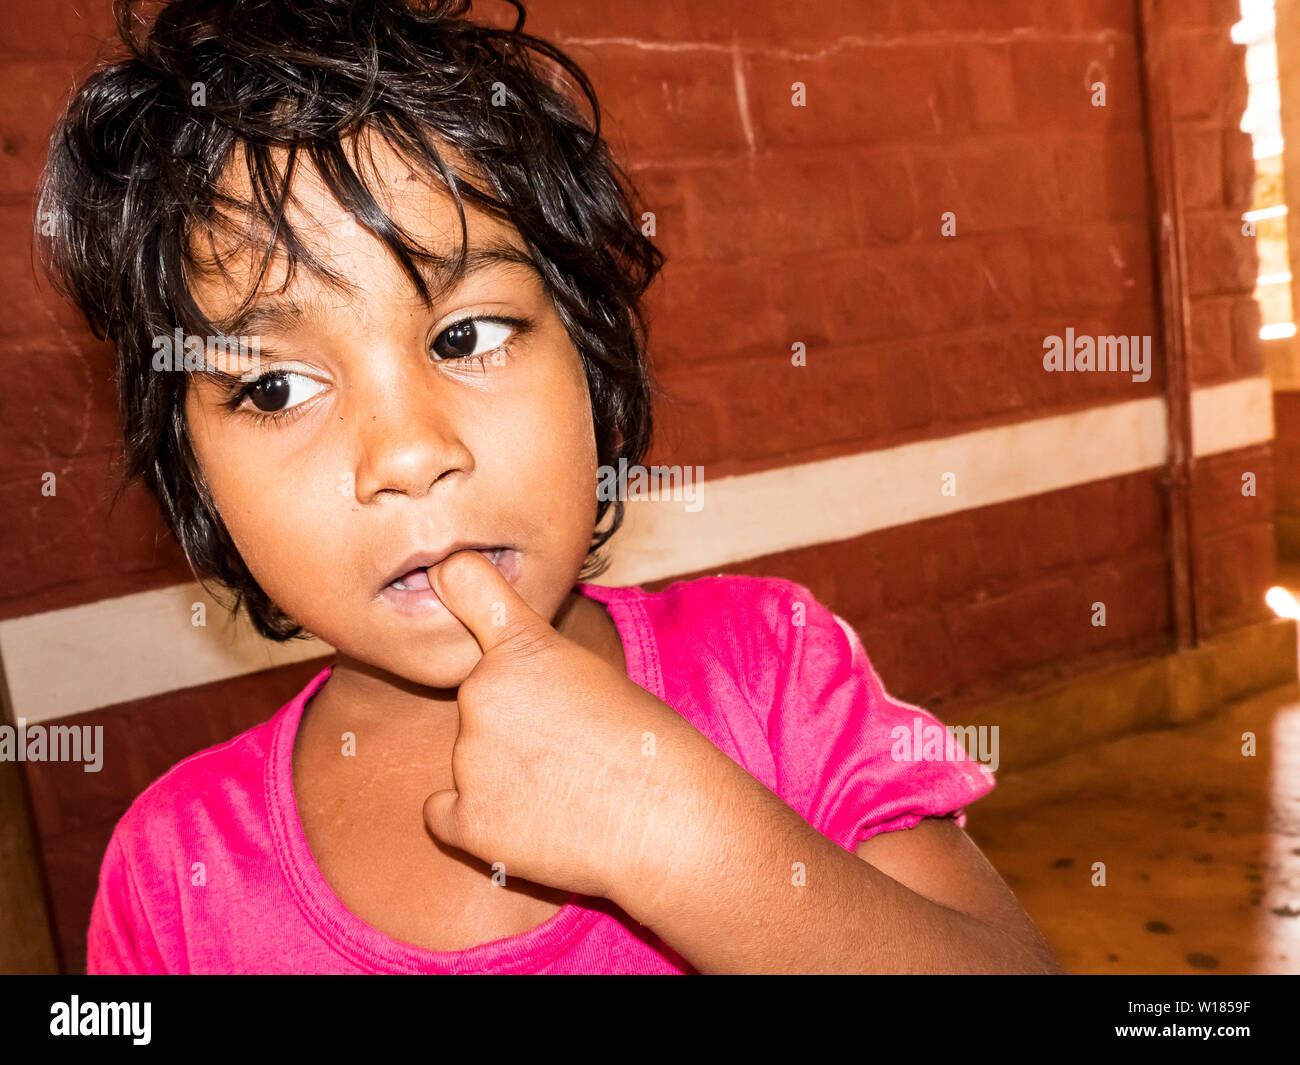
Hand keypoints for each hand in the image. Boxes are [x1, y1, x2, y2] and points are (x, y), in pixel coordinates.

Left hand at [421, 550, 734, 907]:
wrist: (672, 820)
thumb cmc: (653, 749)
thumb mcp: (600, 678)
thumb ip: (543, 670)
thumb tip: (518, 690)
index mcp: (524, 646)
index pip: (465, 583)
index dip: (451, 579)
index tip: (442, 575)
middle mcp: (482, 690)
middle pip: (478, 704)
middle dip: (509, 726)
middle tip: (571, 753)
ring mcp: (469, 755)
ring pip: (470, 761)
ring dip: (503, 777)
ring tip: (569, 793)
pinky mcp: (467, 817)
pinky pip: (446, 814)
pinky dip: (478, 820)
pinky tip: (530, 824)